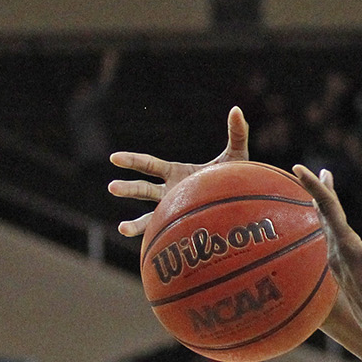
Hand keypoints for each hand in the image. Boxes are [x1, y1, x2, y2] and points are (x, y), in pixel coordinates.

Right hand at [108, 108, 250, 236]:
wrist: (248, 203)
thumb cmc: (238, 178)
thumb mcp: (237, 154)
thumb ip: (237, 132)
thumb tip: (237, 108)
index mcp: (176, 174)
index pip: (149, 165)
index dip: (132, 161)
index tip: (114, 158)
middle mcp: (171, 194)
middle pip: (144, 190)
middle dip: (128, 189)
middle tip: (112, 187)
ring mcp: (176, 212)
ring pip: (150, 218)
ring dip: (136, 224)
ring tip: (122, 228)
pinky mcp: (185, 228)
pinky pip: (168, 236)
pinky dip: (157, 242)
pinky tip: (148, 253)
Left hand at [291, 166, 361, 354]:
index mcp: (346, 245)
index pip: (327, 207)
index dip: (314, 185)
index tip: (298, 168)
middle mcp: (334, 254)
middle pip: (322, 216)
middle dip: (318, 192)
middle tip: (314, 173)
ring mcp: (335, 266)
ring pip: (325, 231)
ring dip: (324, 211)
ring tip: (325, 196)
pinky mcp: (339, 274)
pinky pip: (331, 244)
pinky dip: (331, 228)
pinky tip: (339, 229)